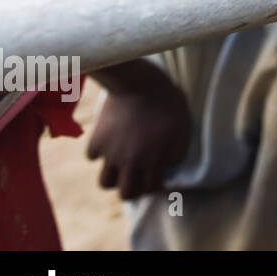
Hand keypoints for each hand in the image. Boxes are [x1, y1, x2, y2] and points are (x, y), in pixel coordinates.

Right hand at [86, 62, 191, 199]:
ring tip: (122, 165)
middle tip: (137, 176)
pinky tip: (110, 141)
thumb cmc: (167, 102)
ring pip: (105, 182)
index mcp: (153, 160)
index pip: (150, 188)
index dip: (155, 184)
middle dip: (133, 189)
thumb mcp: (183, 128)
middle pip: (125, 194)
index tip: (156, 175)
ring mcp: (111, 153)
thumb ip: (176, 151)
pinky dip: (101, 152)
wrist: (138, 81)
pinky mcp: (96, 140)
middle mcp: (130, 162)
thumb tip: (166, 166)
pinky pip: (93, 157)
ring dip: (114, 177)